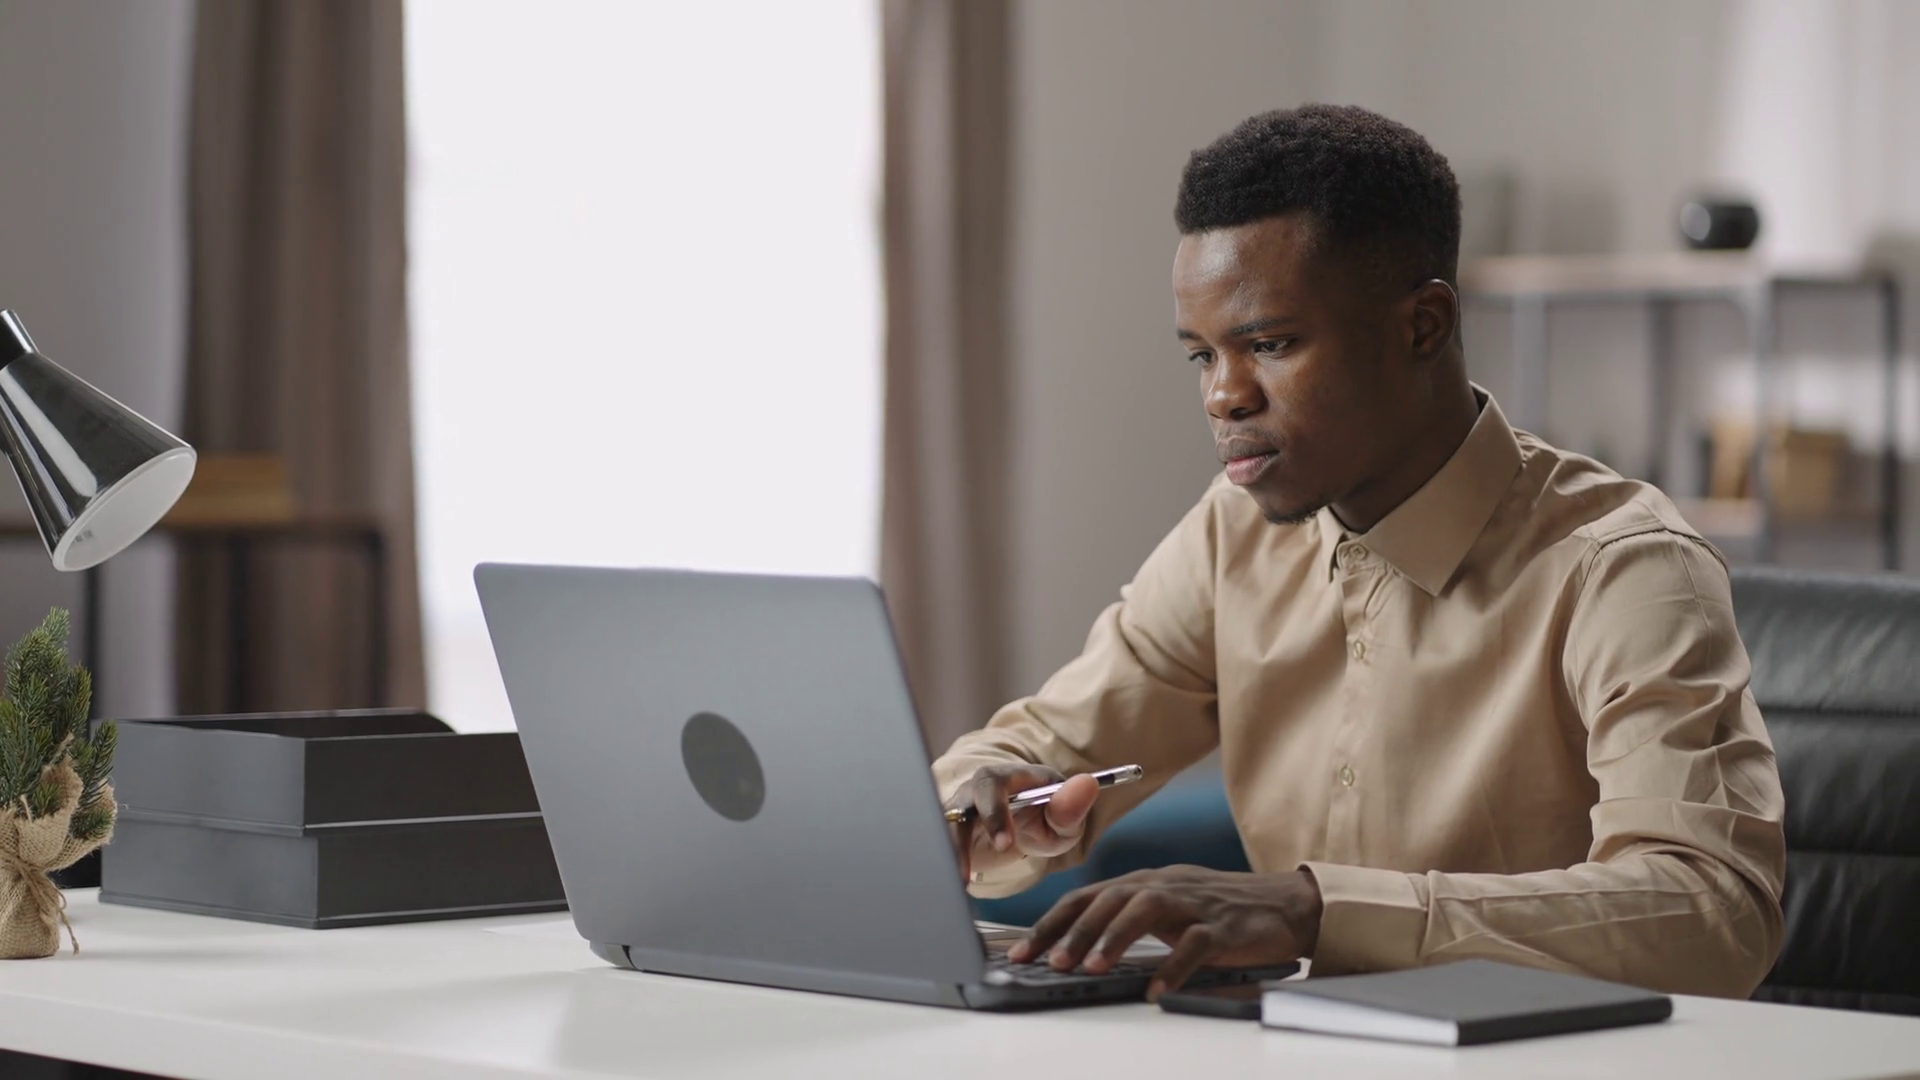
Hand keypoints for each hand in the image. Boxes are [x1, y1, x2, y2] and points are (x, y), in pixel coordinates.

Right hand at [944, 764, 1101, 883]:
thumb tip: (1086, 784)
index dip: (994, 812)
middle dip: (960, 836)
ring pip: (943, 824)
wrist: (1028, 826)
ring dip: (947, 852)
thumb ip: (1073, 807)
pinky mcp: (951, 830)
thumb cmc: (1048, 817)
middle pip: (960, 802)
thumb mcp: (1066, 818)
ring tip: (955, 883)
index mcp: (1009, 778)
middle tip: (966, 871)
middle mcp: (978, 789)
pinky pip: (939, 843)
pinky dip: (942, 863)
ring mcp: (961, 809)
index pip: (993, 783)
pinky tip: (948, 885)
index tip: (1004, 843)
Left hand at [1008, 866, 1322, 997]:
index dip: (1051, 922)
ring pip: (1146, 910)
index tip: (1020, 952)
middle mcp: (1164, 886)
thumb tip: (1077, 945)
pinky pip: (1195, 945)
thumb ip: (1127, 919)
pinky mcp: (1224, 926)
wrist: (1285, 904)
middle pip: (1110, 898)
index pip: (1087, 897)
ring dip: (1114, 938)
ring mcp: (1194, 903)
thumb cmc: (1219, 909)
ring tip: (1091, 968)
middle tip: (1049, 961)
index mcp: (1145, 883)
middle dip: (1075, 930)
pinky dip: (1173, 967)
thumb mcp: (1167, 908)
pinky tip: (1155, 990)